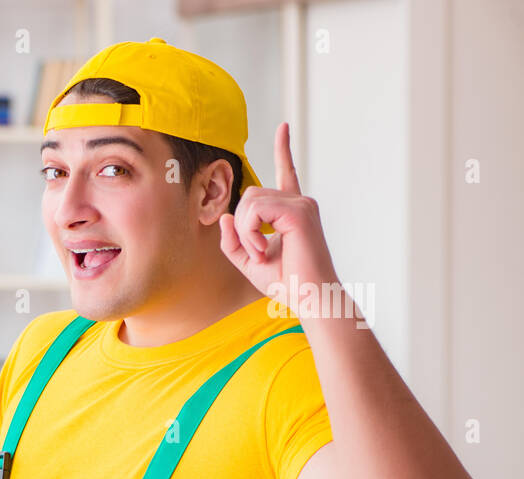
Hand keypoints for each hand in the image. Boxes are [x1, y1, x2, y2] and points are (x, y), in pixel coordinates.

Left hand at [218, 122, 340, 316]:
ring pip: (250, 201)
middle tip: (256, 252)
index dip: (283, 149)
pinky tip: (263, 249)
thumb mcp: (248, 261)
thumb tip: (223, 216)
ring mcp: (301, 204)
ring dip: (245, 232)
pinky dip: (250, 233)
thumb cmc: (286, 282)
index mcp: (292, 211)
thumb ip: (232, 240)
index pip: (286, 173)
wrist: (310, 297)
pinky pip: (255, 210)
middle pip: (250, 194)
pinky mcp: (298, 211)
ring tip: (261, 253)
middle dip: (241, 225)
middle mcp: (300, 202)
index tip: (283, 126)